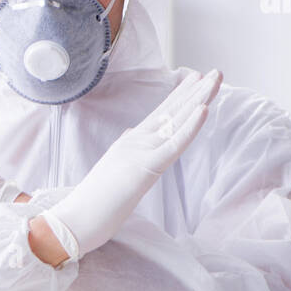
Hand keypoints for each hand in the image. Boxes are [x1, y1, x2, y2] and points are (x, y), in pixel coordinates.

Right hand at [33, 69, 222, 264]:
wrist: (75, 219)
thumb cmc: (93, 202)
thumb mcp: (112, 169)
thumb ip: (124, 149)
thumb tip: (132, 133)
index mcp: (129, 142)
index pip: (160, 114)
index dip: (180, 96)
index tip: (196, 79)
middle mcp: (135, 140)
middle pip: (171, 111)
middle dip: (196, 91)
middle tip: (216, 72)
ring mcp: (140, 151)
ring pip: (176, 120)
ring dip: (198, 98)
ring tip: (215, 78)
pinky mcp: (146, 167)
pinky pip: (174, 143)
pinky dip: (190, 125)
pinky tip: (203, 108)